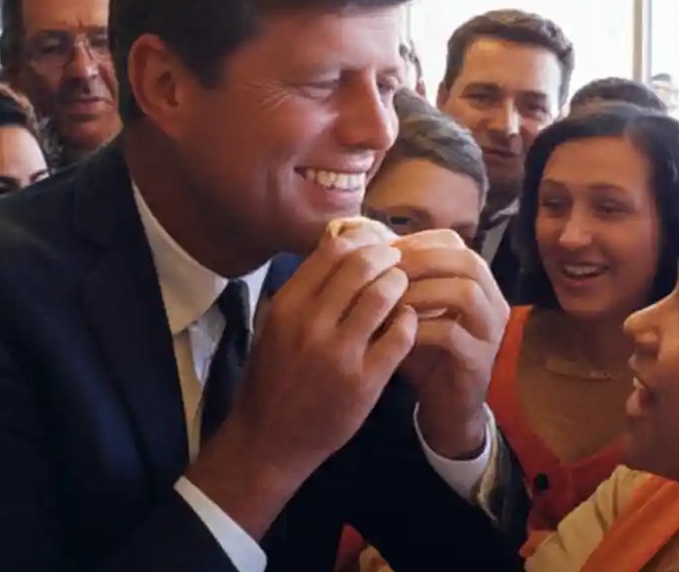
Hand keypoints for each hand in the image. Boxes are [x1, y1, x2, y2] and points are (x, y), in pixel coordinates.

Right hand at [188, 226, 415, 537]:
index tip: (374, 243)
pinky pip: (400, 335)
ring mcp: (339, 353)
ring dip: (400, 285)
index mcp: (287, 305)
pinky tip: (406, 321)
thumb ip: (305, 289)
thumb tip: (340, 243)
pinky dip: (409, 321)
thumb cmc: (274, 376)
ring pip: (384, 295)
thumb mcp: (276, 325)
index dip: (362, 239)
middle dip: (387, 257)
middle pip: (362, 265)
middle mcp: (311, 324)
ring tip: (402, 289)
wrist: (269, 440)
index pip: (333, 249)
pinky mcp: (364, 381)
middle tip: (396, 262)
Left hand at [393, 230, 508, 459]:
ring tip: (389, 299)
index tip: (383, 252)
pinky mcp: (480, 360)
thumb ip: (397, 282)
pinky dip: (420, 327)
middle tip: (385, 270)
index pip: (454, 243)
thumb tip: (364, 249)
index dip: (417, 242)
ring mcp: (491, 331)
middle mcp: (493, 301)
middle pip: (467, 261)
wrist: (444, 408)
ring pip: (465, 293)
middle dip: (422, 261)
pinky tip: (396, 330)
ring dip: (422, 291)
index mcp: (478, 282)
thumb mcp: (411, 311)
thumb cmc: (423, 354)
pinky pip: (452, 333)